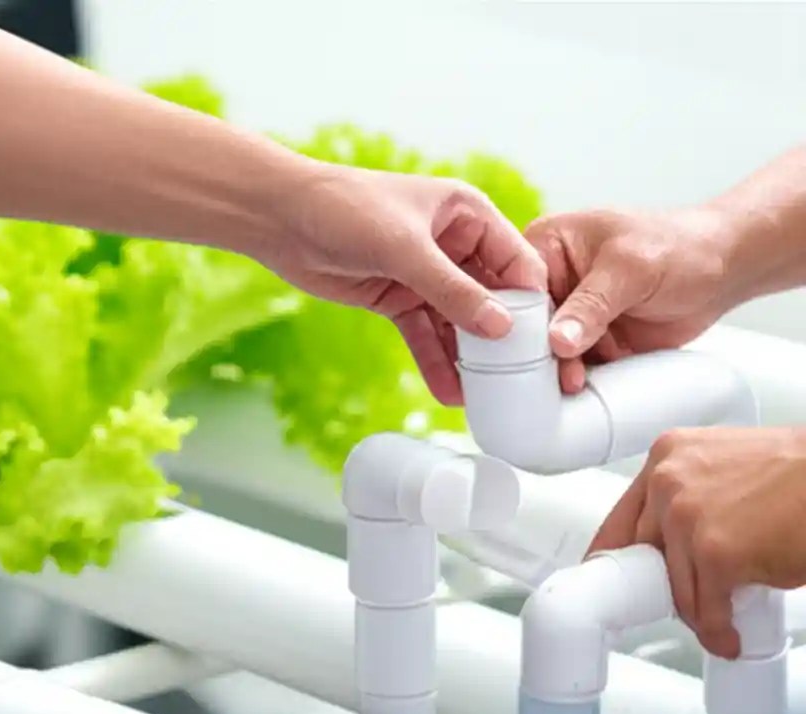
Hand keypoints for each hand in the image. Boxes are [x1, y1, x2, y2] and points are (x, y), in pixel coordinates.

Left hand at [273, 166, 547, 404]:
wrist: (279, 218)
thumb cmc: (344, 209)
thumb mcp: (405, 249)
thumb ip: (453, 290)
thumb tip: (500, 327)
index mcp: (467, 213)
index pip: (516, 262)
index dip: (529, 303)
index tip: (540, 346)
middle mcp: (453, 243)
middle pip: (491, 297)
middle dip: (500, 339)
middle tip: (517, 382)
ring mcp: (425, 274)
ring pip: (457, 322)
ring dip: (468, 358)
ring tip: (484, 398)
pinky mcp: (397, 297)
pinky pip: (424, 334)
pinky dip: (434, 361)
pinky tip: (448, 392)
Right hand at [524, 207, 741, 392]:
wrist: (724, 271)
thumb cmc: (680, 247)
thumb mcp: (630, 268)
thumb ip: (592, 304)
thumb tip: (558, 341)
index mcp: (547, 245)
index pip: (516, 286)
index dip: (514, 319)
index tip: (518, 351)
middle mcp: (552, 280)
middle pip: (525, 324)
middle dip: (534, 352)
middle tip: (546, 378)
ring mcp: (570, 313)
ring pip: (546, 350)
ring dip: (556, 371)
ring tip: (569, 387)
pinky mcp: (589, 340)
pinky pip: (571, 365)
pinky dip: (575, 380)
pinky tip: (576, 393)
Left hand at [585, 427, 805, 658]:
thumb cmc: (797, 476)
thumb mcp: (723, 468)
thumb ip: (688, 495)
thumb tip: (671, 543)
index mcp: (666, 457)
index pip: (621, 519)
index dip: (617, 557)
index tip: (612, 578)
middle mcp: (667, 482)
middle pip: (640, 556)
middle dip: (658, 587)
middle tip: (675, 603)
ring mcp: (687, 516)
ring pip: (673, 587)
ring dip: (693, 615)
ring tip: (713, 623)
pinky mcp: (715, 553)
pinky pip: (704, 609)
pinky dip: (717, 631)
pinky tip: (727, 636)